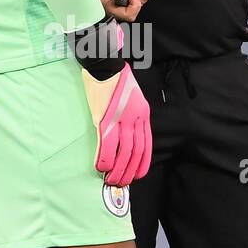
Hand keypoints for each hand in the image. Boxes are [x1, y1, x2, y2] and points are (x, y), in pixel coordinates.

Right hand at [81, 61, 152, 185]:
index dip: (141, 164)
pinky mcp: (106, 118)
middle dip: (128, 172)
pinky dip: (104, 158)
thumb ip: (131, 115)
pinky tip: (100, 167)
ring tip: (110, 181)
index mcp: (143, 114)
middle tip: (120, 184)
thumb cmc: (114, 79)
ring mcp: (122, 119)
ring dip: (117, 170)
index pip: (146, 145)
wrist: (105, 64)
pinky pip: (108, 144)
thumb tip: (123, 134)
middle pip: (135, 152)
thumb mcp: (131, 98)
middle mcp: (136, 118)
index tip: (136, 176)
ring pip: (124, 152)